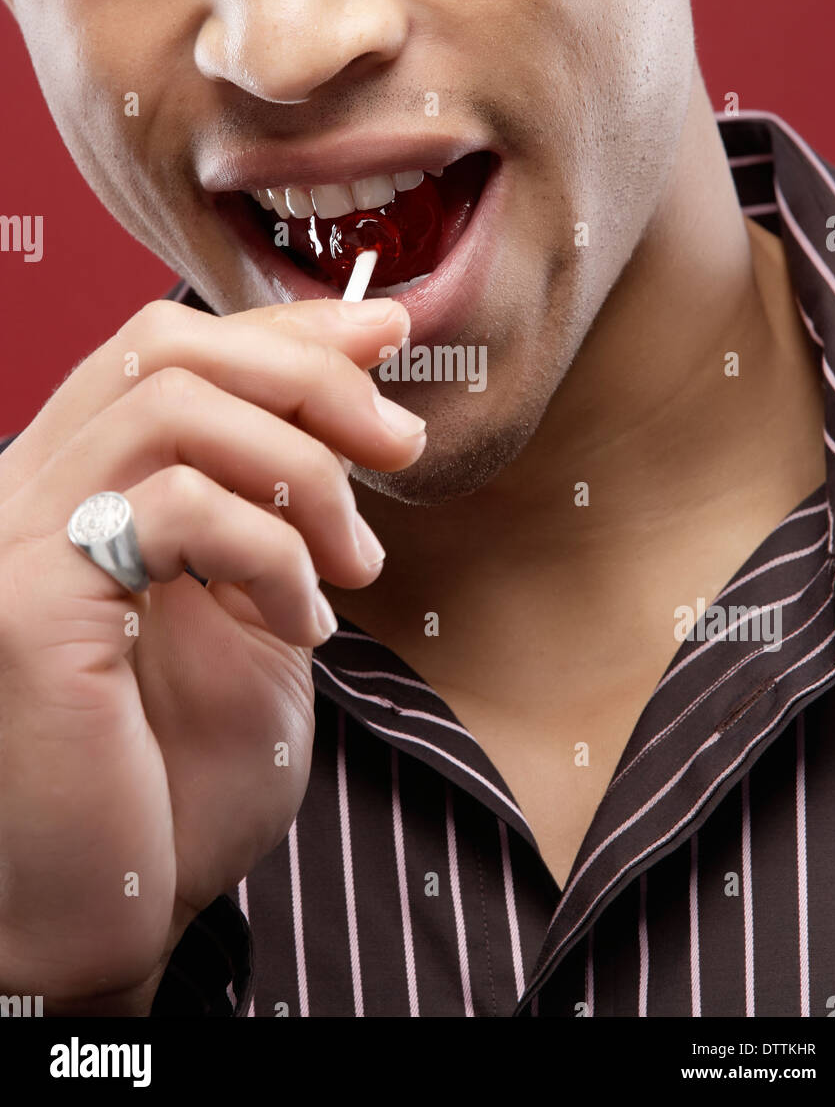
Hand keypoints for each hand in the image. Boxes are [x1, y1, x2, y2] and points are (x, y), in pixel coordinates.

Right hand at [0, 296, 422, 1006]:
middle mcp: (28, 492)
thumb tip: (363, 356)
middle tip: (400, 444)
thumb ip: (288, 486)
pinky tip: (300, 627)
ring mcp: (16, 541)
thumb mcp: (257, 600)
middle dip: (308, 375)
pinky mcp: (29, 603)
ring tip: (357, 564)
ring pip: (172, 406)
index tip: (385, 331)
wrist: (111, 903)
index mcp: (78, 486)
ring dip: (305, 472)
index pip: (166, 348)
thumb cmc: (180, 768)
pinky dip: (273, 554)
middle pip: (165, 349)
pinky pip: (179, 507)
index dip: (282, 327)